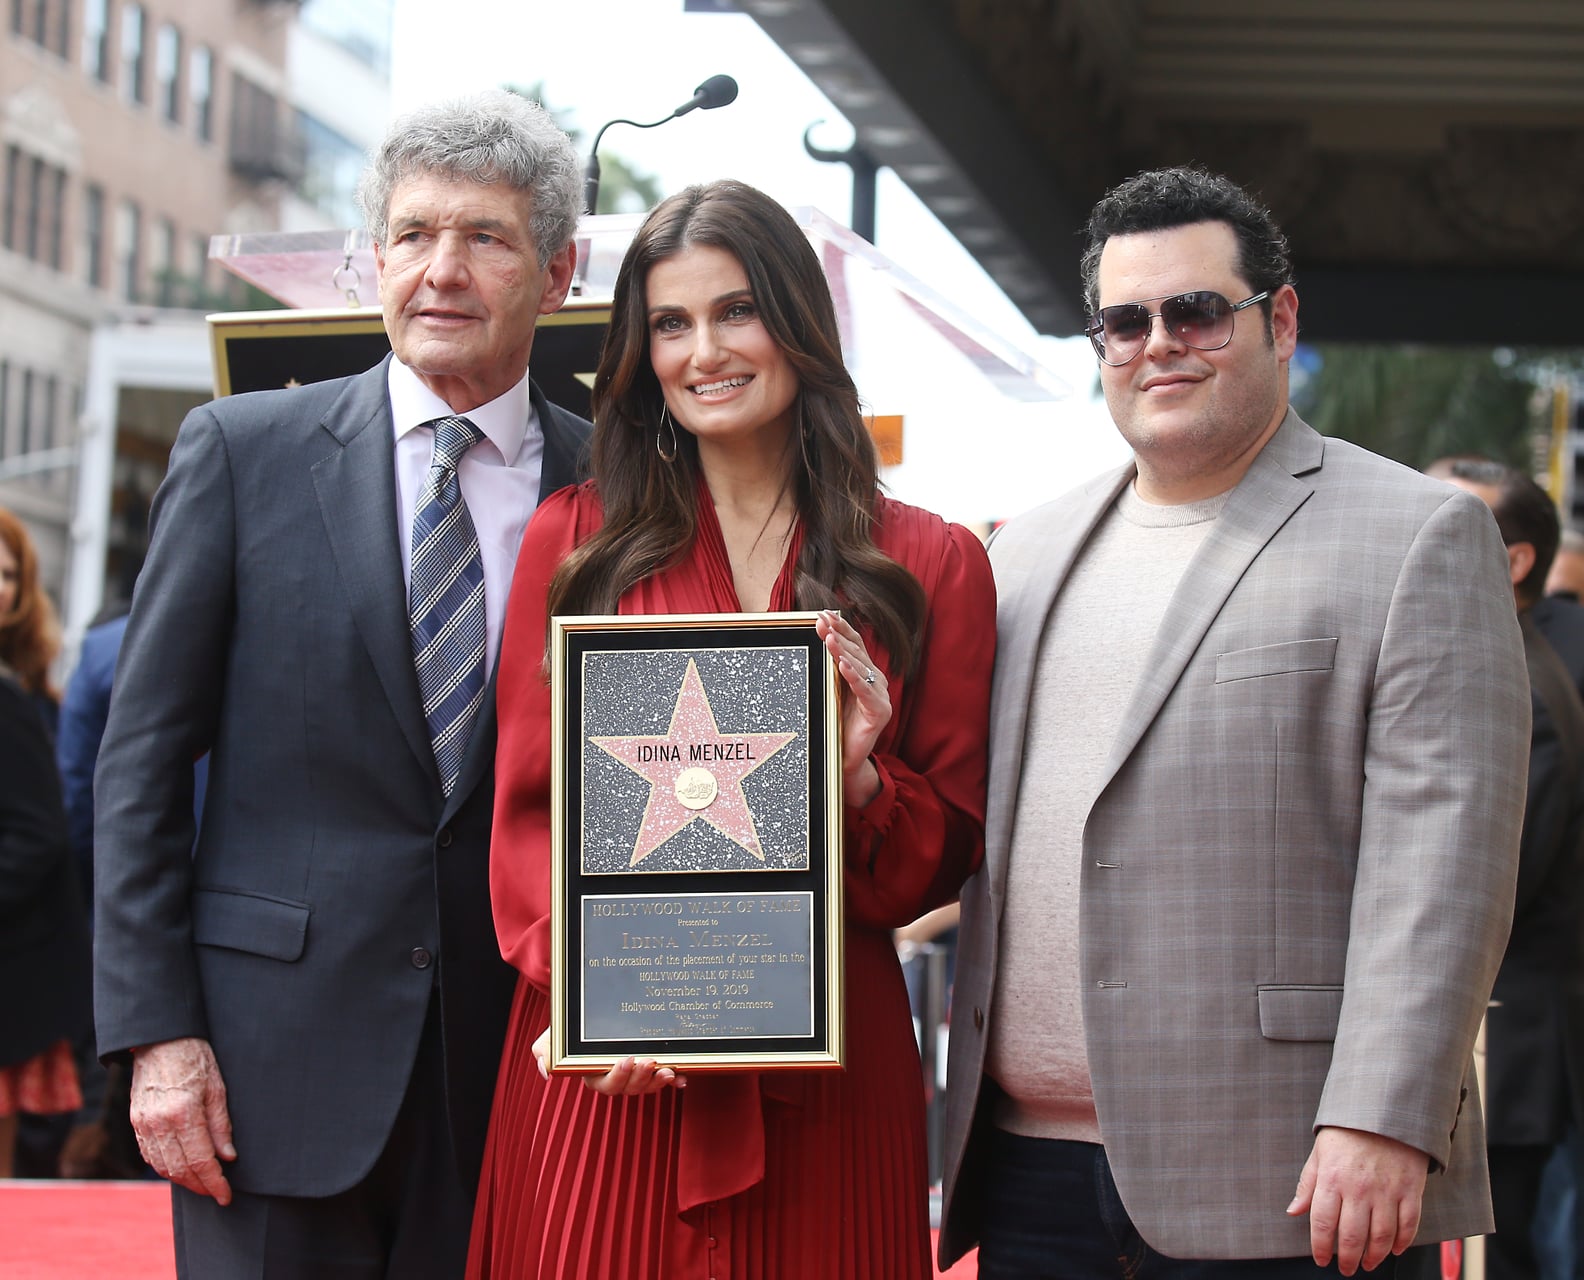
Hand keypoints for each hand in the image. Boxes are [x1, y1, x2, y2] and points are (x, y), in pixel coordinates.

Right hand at [129, 1037, 236, 1203]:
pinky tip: (180, 1169)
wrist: (160, 1039)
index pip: (200, 1161)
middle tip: (217, 1193)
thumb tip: (228, 1157)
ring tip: (202, 1184)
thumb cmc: (195, 1058)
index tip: (226, 1196)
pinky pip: (149, 1155)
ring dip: (183, 1181)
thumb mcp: (217, 1087)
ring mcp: (143, 1124)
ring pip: (162, 1167)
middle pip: (180, 1170)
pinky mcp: (135, 1122)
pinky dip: (165, 1168)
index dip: (214, 1183)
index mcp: (184, 1113)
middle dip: (200, 1186)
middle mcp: (159, 1123)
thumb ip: (221, 1125)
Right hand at [531, 1027, 684, 1096]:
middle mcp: (615, 1078)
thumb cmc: (570, 1027)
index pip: (605, 1085)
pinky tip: (683, 1078)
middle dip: (641, 1078)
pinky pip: (663, 1078)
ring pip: (647, 1086)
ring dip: (658, 1081)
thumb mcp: (553, 1035)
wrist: (588, 1011)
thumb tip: (546, 1071)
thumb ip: (544, 1050)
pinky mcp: (650, 1067)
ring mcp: (634, 1074)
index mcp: (593, 1075)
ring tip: (669, 1070)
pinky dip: (674, 1081)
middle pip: (629, 1088)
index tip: (627, 1059)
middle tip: (650, 1061)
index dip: (618, 1077)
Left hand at [815, 609, 889, 805]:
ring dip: (843, 651)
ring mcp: (880, 696)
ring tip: (829, 638)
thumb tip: (820, 635)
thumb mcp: (831, 690)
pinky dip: (854, 677)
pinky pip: (865, 691)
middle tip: (822, 620)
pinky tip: (842, 665)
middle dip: (838, 634)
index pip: (854, 644)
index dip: (840, 627)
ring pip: (861, 668)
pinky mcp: (880, 712)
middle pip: (857, 652)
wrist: (845, 759)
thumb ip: (830, 667)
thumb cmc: (836, 724)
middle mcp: (876, 681)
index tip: (823, 613)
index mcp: (865, 673)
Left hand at [1288, 1126, 1427, 1273]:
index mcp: (1332, 1179)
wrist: (1384, 1110)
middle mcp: (1359, 1189)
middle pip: (1352, 1236)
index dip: (1321, 1247)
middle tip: (1346, 1269)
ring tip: (1368, 1264)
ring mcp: (1387, 1191)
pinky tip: (1393, 1250)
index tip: (1321, 1259)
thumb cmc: (1347, 1132)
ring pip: (1381, 1236)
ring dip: (1373, 1256)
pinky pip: (1408, 1224)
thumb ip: (1307, 1184)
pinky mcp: (1410, 1190)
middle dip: (1347, 1259)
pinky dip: (1402, 1242)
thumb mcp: (1319, 1152)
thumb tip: (1293, 1211)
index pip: (1323, 1223)